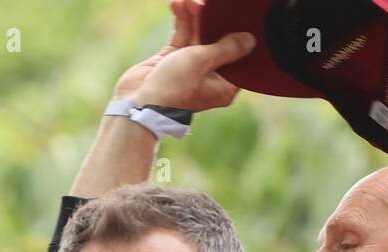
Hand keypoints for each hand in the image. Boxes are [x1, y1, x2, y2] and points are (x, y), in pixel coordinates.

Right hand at [114, 0, 254, 111]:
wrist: (137, 105)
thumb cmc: (173, 88)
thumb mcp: (203, 62)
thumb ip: (227, 47)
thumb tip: (250, 40)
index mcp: (223, 85)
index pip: (239, 55)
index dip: (238, 33)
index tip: (237, 15)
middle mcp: (209, 77)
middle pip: (217, 41)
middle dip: (211, 19)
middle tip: (205, 1)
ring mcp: (189, 68)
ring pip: (197, 35)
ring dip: (193, 16)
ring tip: (187, 0)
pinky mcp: (171, 61)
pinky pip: (181, 37)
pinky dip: (180, 22)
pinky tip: (177, 5)